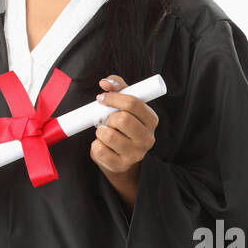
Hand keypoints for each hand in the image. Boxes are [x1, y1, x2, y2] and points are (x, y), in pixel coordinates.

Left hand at [90, 74, 158, 202]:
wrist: (120, 154)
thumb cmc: (123, 124)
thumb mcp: (124, 105)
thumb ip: (118, 88)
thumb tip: (105, 82)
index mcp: (151, 120)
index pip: (133, 103)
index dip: (114, 98)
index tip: (101, 98)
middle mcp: (148, 138)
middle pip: (122, 119)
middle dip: (109, 117)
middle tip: (107, 119)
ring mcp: (135, 154)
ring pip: (109, 135)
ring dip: (101, 131)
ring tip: (105, 132)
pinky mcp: (120, 165)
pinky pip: (99, 150)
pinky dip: (96, 145)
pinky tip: (103, 145)